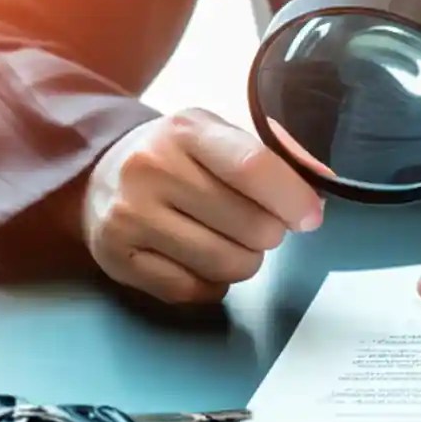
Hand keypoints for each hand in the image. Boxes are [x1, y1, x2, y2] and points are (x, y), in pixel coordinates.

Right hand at [82, 108, 322, 302]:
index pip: (252, 167)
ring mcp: (130, 215)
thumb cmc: (179, 159)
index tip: (309, 217)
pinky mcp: (117, 258)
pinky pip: (192, 291)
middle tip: (257, 225)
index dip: (292, 198)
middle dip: (269, 234)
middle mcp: (151, 168)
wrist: (100, 175)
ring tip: (231, 242)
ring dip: (244, 262)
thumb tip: (320, 187)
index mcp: (186, 130)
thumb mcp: (218, 137)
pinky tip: (201, 261)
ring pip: (225, 264)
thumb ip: (270, 159)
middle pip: (248, 225)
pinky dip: (211, 284)